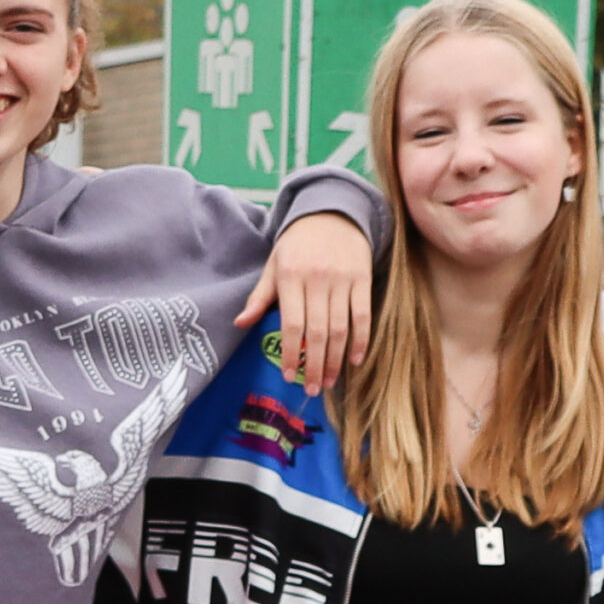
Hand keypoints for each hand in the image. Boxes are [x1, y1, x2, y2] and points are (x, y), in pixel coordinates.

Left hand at [236, 212, 373, 394]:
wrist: (331, 214)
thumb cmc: (297, 245)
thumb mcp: (274, 265)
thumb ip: (259, 296)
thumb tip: (240, 324)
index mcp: (290, 276)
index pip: (292, 324)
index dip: (292, 354)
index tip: (289, 377)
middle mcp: (317, 279)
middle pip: (318, 331)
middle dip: (314, 365)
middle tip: (311, 390)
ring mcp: (342, 279)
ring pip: (341, 327)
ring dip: (335, 359)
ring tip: (328, 381)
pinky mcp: (362, 278)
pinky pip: (363, 315)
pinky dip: (361, 340)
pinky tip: (355, 360)